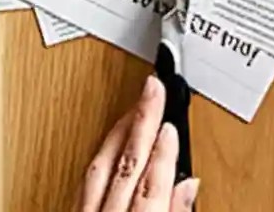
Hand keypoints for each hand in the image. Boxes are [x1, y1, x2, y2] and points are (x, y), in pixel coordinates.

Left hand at [76, 76, 198, 211]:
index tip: (172, 123)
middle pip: (127, 163)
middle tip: (154, 86)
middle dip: (144, 120)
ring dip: (120, 131)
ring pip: (100, 165)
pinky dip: (100, 156)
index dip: (164, 151)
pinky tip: (109, 143)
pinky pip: (85, 180)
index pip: (152, 183)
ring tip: (136, 105)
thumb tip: (189, 186)